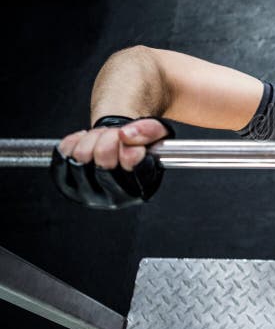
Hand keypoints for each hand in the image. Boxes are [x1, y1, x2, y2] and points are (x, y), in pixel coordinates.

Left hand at [51, 117, 172, 208]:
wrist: (116, 150)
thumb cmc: (137, 144)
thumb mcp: (156, 133)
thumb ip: (149, 131)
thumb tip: (126, 135)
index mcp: (142, 188)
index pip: (132, 167)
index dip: (128, 147)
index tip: (127, 137)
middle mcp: (115, 198)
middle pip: (103, 157)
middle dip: (110, 136)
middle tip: (116, 135)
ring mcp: (88, 195)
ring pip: (82, 154)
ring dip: (92, 137)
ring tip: (102, 139)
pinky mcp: (67, 187)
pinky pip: (64, 154)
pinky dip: (74, 140)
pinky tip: (86, 143)